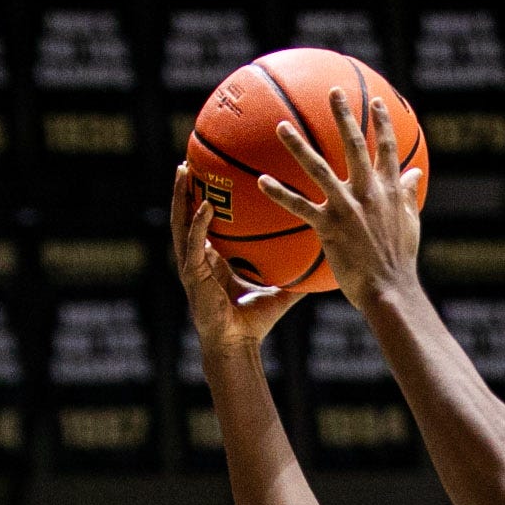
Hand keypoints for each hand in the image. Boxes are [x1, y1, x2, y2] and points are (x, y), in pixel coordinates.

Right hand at [169, 164, 297, 354]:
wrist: (239, 346)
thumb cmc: (256, 321)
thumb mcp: (279, 289)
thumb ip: (296, 271)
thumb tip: (324, 256)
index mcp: (214, 259)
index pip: (205, 222)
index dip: (203, 198)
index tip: (207, 173)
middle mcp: (199, 258)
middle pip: (186, 215)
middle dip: (184, 188)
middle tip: (188, 159)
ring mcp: (192, 266)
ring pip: (180, 223)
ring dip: (180, 197)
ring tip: (184, 171)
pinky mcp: (192, 277)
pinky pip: (193, 245)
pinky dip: (198, 225)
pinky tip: (204, 205)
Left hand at [256, 85, 424, 309]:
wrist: (389, 289)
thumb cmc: (399, 260)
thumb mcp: (410, 223)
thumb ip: (407, 194)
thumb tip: (414, 172)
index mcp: (389, 190)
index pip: (387, 148)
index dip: (382, 123)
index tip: (375, 101)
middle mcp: (368, 192)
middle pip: (354, 145)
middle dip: (344, 116)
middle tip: (333, 91)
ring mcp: (347, 207)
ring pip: (318, 169)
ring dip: (298, 146)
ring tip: (280, 127)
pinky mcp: (329, 226)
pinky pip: (299, 206)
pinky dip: (279, 193)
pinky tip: (261, 181)